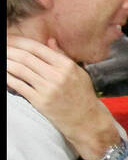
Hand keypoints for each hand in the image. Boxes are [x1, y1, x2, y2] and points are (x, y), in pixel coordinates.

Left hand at [6, 34, 120, 159]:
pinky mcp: (40, 102)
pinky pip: (19, 85)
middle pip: (25, 57)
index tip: (8, 39)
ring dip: (5, 62)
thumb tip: (49, 40)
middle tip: (1, 46)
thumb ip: (63, 56)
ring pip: (19, 69)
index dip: (19, 41)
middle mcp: (57, 76)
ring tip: (1, 58)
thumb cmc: (83, 96)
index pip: (37, 48)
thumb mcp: (79, 73)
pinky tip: (4, 73)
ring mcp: (48, 89)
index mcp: (66, 66)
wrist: (87, 121)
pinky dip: (7, 77)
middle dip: (8, 49)